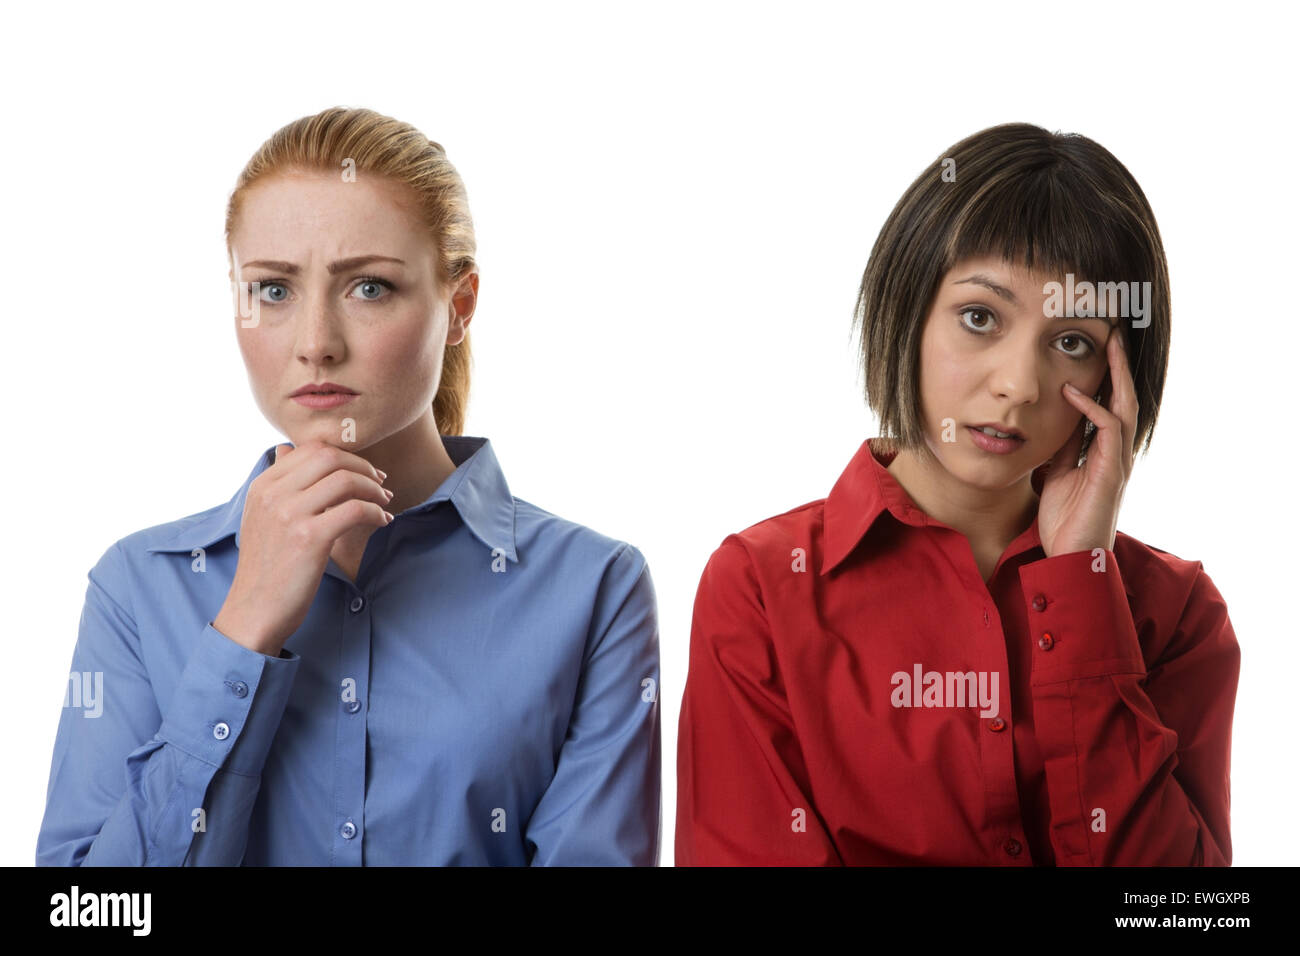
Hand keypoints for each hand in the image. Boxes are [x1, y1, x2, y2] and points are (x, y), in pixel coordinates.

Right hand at [213, 439, 392, 655]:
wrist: (253, 610)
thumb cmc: (267, 566)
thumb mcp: (262, 516)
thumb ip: (279, 484)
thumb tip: (287, 448)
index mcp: (262, 485)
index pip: (310, 449)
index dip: (345, 455)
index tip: (364, 471)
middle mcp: (273, 494)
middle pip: (330, 457)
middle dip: (363, 467)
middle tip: (381, 483)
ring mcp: (290, 514)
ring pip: (345, 480)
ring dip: (374, 490)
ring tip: (385, 503)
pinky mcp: (309, 538)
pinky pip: (355, 510)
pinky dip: (376, 512)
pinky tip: (382, 521)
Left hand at [1036, 327, 1138, 558]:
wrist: (1070, 557)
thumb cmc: (1064, 520)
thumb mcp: (1055, 473)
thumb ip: (1061, 448)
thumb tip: (1054, 420)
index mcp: (1104, 451)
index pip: (1110, 404)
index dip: (1106, 376)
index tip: (1098, 347)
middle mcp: (1116, 452)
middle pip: (1125, 398)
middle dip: (1120, 365)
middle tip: (1115, 332)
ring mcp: (1116, 462)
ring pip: (1124, 408)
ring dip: (1116, 375)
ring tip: (1109, 344)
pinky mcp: (1110, 473)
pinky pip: (1107, 431)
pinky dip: (1092, 409)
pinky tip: (1072, 392)